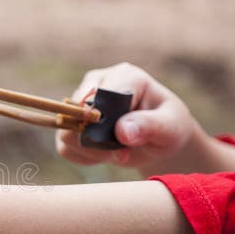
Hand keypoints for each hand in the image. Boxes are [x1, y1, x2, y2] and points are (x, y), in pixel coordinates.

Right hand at [56, 63, 199, 174]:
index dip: (102, 120)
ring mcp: (81, 102)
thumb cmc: (169, 126)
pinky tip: (103, 156)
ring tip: (116, 155)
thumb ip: (150, 125)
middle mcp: (98, 83)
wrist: (160, 138)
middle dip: (97, 141)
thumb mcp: (170, 127)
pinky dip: (83, 158)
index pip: (99, 95)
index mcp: (124, 76)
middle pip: (76, 113)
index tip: (121, 141)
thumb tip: (122, 131)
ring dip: (90, 152)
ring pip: (66, 131)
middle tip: (122, 154)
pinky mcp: (73, 123)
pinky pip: (64, 147)